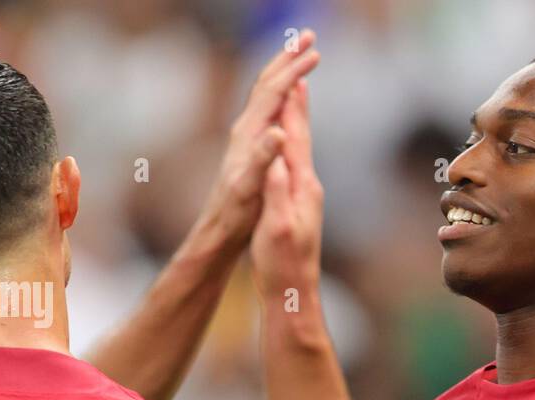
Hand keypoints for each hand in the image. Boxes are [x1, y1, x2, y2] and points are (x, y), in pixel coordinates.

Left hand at [202, 31, 320, 252]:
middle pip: (266, 82)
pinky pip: (266, 107)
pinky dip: (280, 91)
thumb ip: (263, 158)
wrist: (219, 229)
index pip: (273, 92)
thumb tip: (278, 131)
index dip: (293, 71)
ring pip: (265, 91)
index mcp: (248, 134)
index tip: (315, 55)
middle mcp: (245, 129)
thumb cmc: (236, 212)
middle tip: (309, 35)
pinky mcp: (250, 145)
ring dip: (283, 69)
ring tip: (300, 54)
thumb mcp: (250, 187)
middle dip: (288, 57)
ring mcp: (246, 136)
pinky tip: (287, 94)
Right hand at [250, 75, 322, 299]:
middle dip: (298, 104)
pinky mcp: (298, 206)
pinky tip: (288, 142)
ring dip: (296, 119)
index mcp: (302, 187)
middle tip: (298, 71)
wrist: (295, 294)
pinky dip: (290, 143)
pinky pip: (294, 163)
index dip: (291, 107)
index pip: (295, 138)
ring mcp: (305, 196)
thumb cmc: (282, 264)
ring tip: (295, 96)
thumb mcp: (277, 227)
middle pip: (302, 137)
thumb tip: (277, 158)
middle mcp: (308, 187)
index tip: (290, 74)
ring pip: (300, 148)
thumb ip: (278, 192)